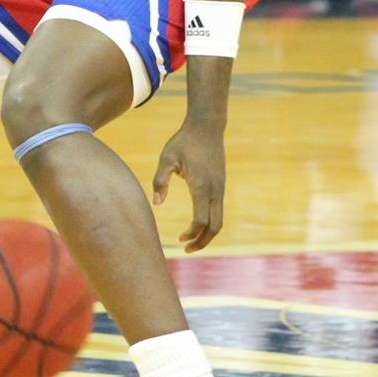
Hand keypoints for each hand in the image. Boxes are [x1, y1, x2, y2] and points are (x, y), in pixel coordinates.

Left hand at [152, 121, 226, 252]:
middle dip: (202, 242)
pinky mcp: (221, 186)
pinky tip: (197, 226)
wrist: (207, 126)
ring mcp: (221, 188)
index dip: (191, 233)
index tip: (179, 239)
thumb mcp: (167, 157)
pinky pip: (218, 212)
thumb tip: (156, 203)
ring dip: (207, 235)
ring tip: (190, 243)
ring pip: (220, 220)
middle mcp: (215, 190)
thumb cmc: (184, 141)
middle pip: (216, 226)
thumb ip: (160, 180)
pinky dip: (210, 224)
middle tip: (186, 250)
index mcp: (202, 185)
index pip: (201, 219)